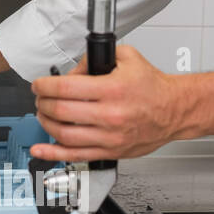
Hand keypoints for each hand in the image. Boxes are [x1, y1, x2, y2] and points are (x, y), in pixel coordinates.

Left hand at [30, 45, 189, 161]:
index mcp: (113, 89)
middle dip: (43, 103)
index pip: (66, 88)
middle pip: (61, 111)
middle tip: (41, 98)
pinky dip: (54, 154)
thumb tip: (71, 71)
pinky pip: (76, 155)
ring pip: (64, 134)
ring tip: (44, 114)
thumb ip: (95, 59)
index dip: (44, 86)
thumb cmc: (153, 87)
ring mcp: (110, 136)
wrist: (175, 110)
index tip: (39, 85)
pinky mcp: (111, 151)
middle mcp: (110, 114)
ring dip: (46, 123)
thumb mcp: (127, 58)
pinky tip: (40, 150)